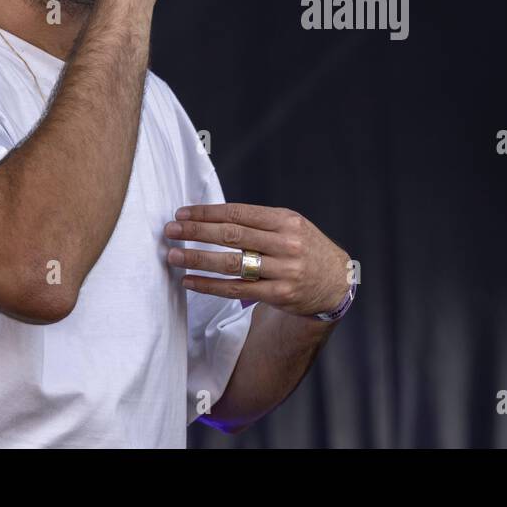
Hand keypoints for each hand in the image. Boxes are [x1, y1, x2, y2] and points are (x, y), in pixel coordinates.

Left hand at [164, 204, 352, 317]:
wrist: (336, 282)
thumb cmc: (305, 249)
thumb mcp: (291, 226)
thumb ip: (260, 222)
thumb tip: (212, 218)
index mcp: (286, 220)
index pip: (238, 213)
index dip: (207, 212)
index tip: (182, 213)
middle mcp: (286, 243)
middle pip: (232, 235)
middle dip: (196, 232)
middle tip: (170, 230)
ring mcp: (284, 270)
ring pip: (231, 263)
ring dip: (198, 259)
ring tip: (173, 256)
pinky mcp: (279, 294)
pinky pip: (237, 289)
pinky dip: (209, 286)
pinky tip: (190, 281)